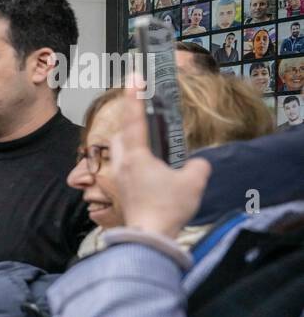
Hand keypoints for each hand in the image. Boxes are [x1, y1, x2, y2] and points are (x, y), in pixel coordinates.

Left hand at [111, 80, 211, 237]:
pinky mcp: (120, 191)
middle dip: (129, 121)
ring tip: (146, 139)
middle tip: (141, 110)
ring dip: (129, 142)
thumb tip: (197, 163)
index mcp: (137, 156)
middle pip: (119, 134)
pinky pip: (123, 167)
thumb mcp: (193, 182)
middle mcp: (122, 164)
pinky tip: (147, 167)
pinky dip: (132, 159)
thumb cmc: (168, 208)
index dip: (135, 97)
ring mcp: (118, 179)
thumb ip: (199, 166)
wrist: (148, 238)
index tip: (133, 78)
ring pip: (118, 151)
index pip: (134, 120)